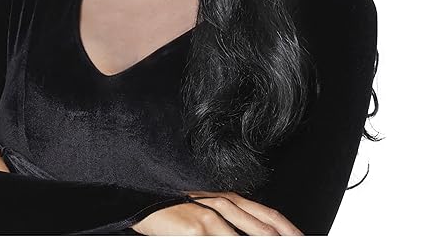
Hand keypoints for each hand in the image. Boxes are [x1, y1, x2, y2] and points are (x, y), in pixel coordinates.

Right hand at [132, 190, 302, 235]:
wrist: (138, 195)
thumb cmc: (169, 206)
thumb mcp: (200, 210)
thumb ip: (224, 222)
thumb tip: (246, 231)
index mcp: (227, 196)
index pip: (268, 214)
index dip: (289, 229)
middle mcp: (222, 202)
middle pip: (265, 224)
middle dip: (285, 236)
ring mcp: (209, 214)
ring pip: (247, 235)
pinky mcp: (195, 227)